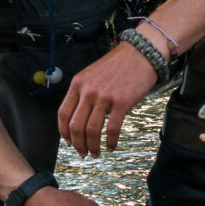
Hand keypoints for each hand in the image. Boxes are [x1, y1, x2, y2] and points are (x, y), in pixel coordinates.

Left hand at [57, 42, 158, 157]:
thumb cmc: (119, 64)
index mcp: (78, 84)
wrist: (141, 52)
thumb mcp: (93, 74)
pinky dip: (110, 142)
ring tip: (96, 153)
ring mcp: (104, 97)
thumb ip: (84, 92)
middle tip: (83, 153)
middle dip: (78, 144)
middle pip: (75, 126)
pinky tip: (112, 146)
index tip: (70, 142)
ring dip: (92, 146)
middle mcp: (88, 91)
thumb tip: (80, 117)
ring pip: (91, 130)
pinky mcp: (121, 102)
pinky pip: (112, 129)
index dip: (64, 133)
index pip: (63, 114)